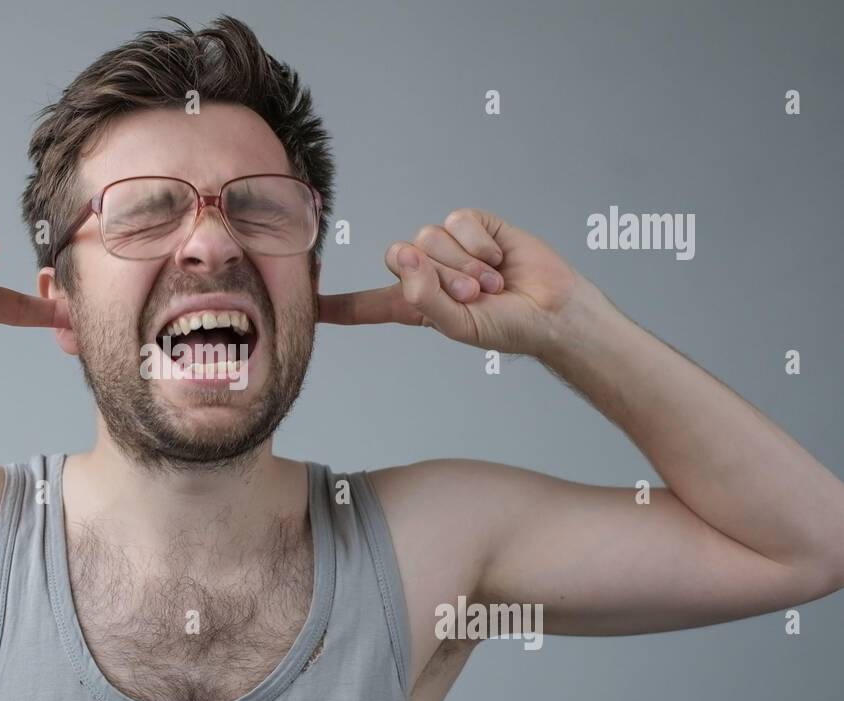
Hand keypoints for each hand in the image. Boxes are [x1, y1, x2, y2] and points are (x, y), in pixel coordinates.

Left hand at [318, 208, 588, 355]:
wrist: (552, 309)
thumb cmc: (508, 326)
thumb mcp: (460, 325)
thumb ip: (424, 299)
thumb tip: (404, 257)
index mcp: (412, 304)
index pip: (363, 305)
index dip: (333, 305)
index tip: (302, 304)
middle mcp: (425, 271)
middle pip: (399, 256)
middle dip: (440, 277)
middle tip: (474, 295)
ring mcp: (447, 246)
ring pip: (428, 237)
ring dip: (464, 263)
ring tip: (490, 281)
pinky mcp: (472, 224)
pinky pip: (458, 221)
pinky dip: (480, 243)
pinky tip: (499, 257)